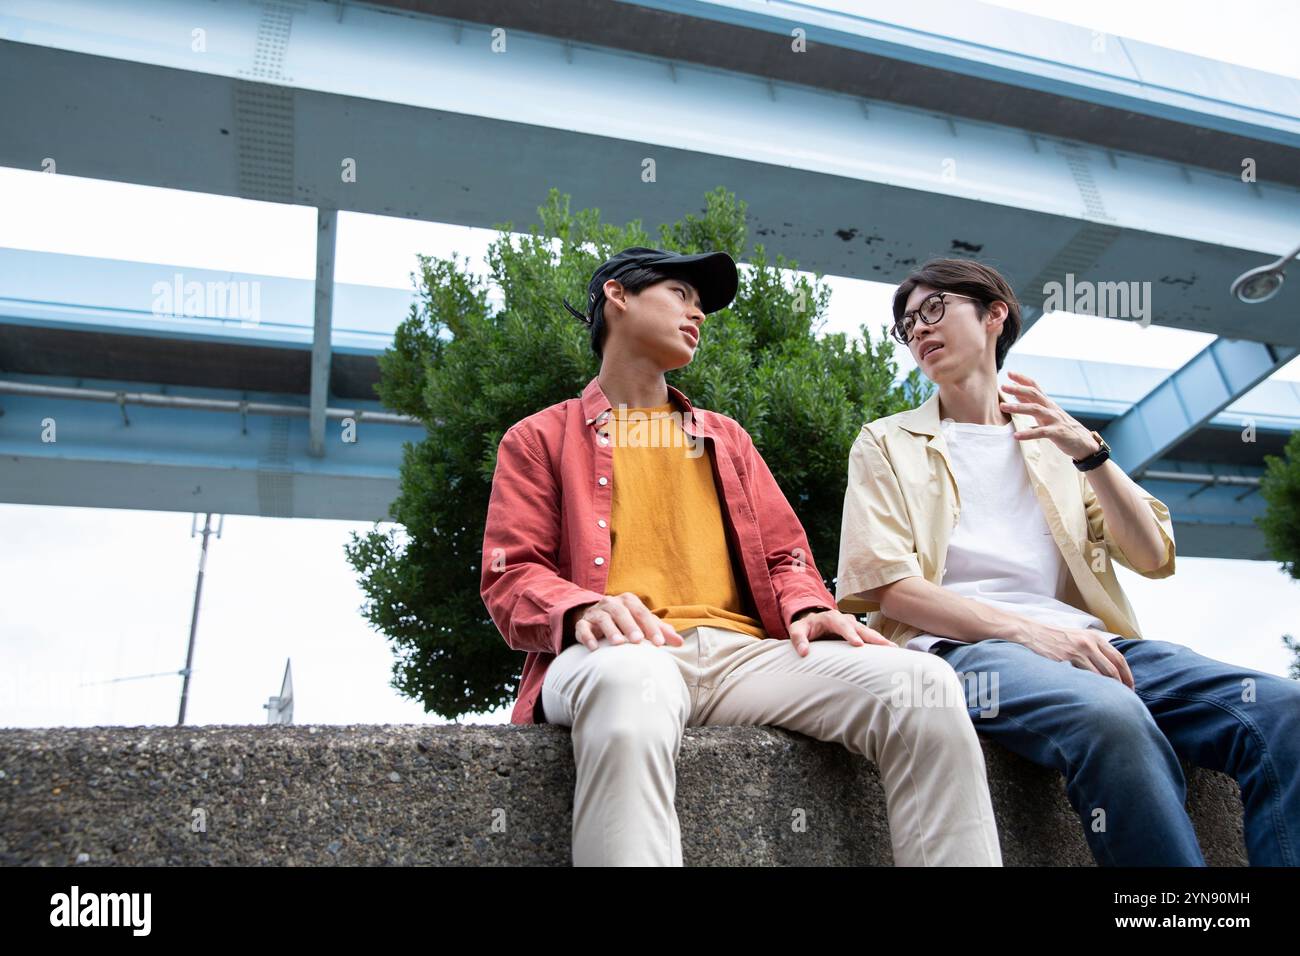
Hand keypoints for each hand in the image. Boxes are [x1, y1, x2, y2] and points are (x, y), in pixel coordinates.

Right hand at [568, 593, 684, 651]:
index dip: (651, 627)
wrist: (595, 618)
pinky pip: (583, 628)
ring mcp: (596, 612)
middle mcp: (612, 603)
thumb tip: (680, 642)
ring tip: (619, 643)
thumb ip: (660, 631)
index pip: (642, 613)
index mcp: (629, 601)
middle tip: (638, 641)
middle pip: (622, 612)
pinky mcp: (582, 623)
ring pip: (603, 619)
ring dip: (611, 630)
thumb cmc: (625, 621)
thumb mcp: (642, 623)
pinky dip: (587, 637)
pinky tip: (594, 648)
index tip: (660, 643)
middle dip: (630, 626)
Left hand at [787, 609, 892, 656]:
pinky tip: (891, 653)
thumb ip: (799, 639)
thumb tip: (803, 652)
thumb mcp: (797, 630)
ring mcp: (854, 626)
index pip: (842, 625)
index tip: (858, 644)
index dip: (850, 634)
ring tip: (894, 650)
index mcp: (831, 618)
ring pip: (869, 633)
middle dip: (873, 637)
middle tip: (886, 647)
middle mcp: (845, 620)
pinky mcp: (858, 633)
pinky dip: (880, 645)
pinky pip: (870, 639)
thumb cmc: (805, 627)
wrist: (812, 621)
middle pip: (861, 628)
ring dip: (881, 641)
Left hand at [1000, 370, 1099, 460]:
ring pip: (1036, 409)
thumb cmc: (1060, 427)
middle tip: (1003, 386)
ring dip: (1018, 407)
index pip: (1035, 387)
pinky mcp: (1058, 433)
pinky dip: (1028, 433)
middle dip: (1018, 389)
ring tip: (1003, 407)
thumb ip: (1032, 403)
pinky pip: (1041, 432)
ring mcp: (1055, 419)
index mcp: (1047, 403)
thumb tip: (1016, 393)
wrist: (1083, 443)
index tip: (1009, 373)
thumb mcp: (1045, 413)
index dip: (1022, 379)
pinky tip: (1016, 435)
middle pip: (1034, 394)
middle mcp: (1051, 408)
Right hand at [1013, 622, 1134, 688]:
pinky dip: (1093, 687)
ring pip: (1102, 674)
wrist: (1032, 632)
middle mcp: (1090, 642)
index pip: (1119, 658)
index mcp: (1095, 637)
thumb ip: (1093, 649)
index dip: (1128, 675)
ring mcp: (1079, 650)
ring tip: (1112, 700)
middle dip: (1123, 685)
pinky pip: (1086, 676)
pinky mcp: (1067, 658)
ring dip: (1110, 689)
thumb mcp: (1078, 637)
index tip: (1130, 687)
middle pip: (1114, 668)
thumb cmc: (1054, 638)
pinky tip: (1094, 694)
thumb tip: (1109, 669)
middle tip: (1126, 698)